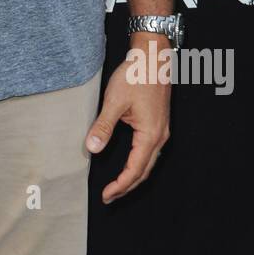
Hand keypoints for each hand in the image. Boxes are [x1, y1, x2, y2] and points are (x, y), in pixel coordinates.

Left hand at [85, 41, 170, 203]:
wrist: (153, 58)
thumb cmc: (136, 76)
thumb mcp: (115, 101)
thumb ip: (103, 126)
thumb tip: (92, 149)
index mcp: (151, 134)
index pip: (135, 170)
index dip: (120, 185)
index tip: (106, 195)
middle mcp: (160, 136)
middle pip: (144, 171)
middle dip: (127, 186)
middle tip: (109, 197)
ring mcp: (161, 131)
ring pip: (149, 163)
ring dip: (133, 177)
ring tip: (117, 186)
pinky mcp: (158, 125)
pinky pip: (150, 152)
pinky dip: (139, 164)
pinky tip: (128, 165)